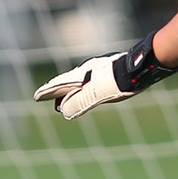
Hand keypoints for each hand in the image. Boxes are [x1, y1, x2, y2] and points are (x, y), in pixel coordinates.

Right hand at [32, 32, 177, 119]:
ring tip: (66, 94)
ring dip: (71, 88)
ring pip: (80, 80)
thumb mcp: (96, 94)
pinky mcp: (111, 71)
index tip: (37, 96)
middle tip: (46, 94)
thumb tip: (63, 110)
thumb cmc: (118, 81)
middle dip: (57, 89)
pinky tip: (91, 89)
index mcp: (81, 76)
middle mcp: (88, 70)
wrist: (141, 68)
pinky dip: (85, 86)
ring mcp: (100, 69)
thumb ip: (79, 101)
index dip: (48, 92)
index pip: (60, 85)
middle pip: (68, 81)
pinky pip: (93, 80)